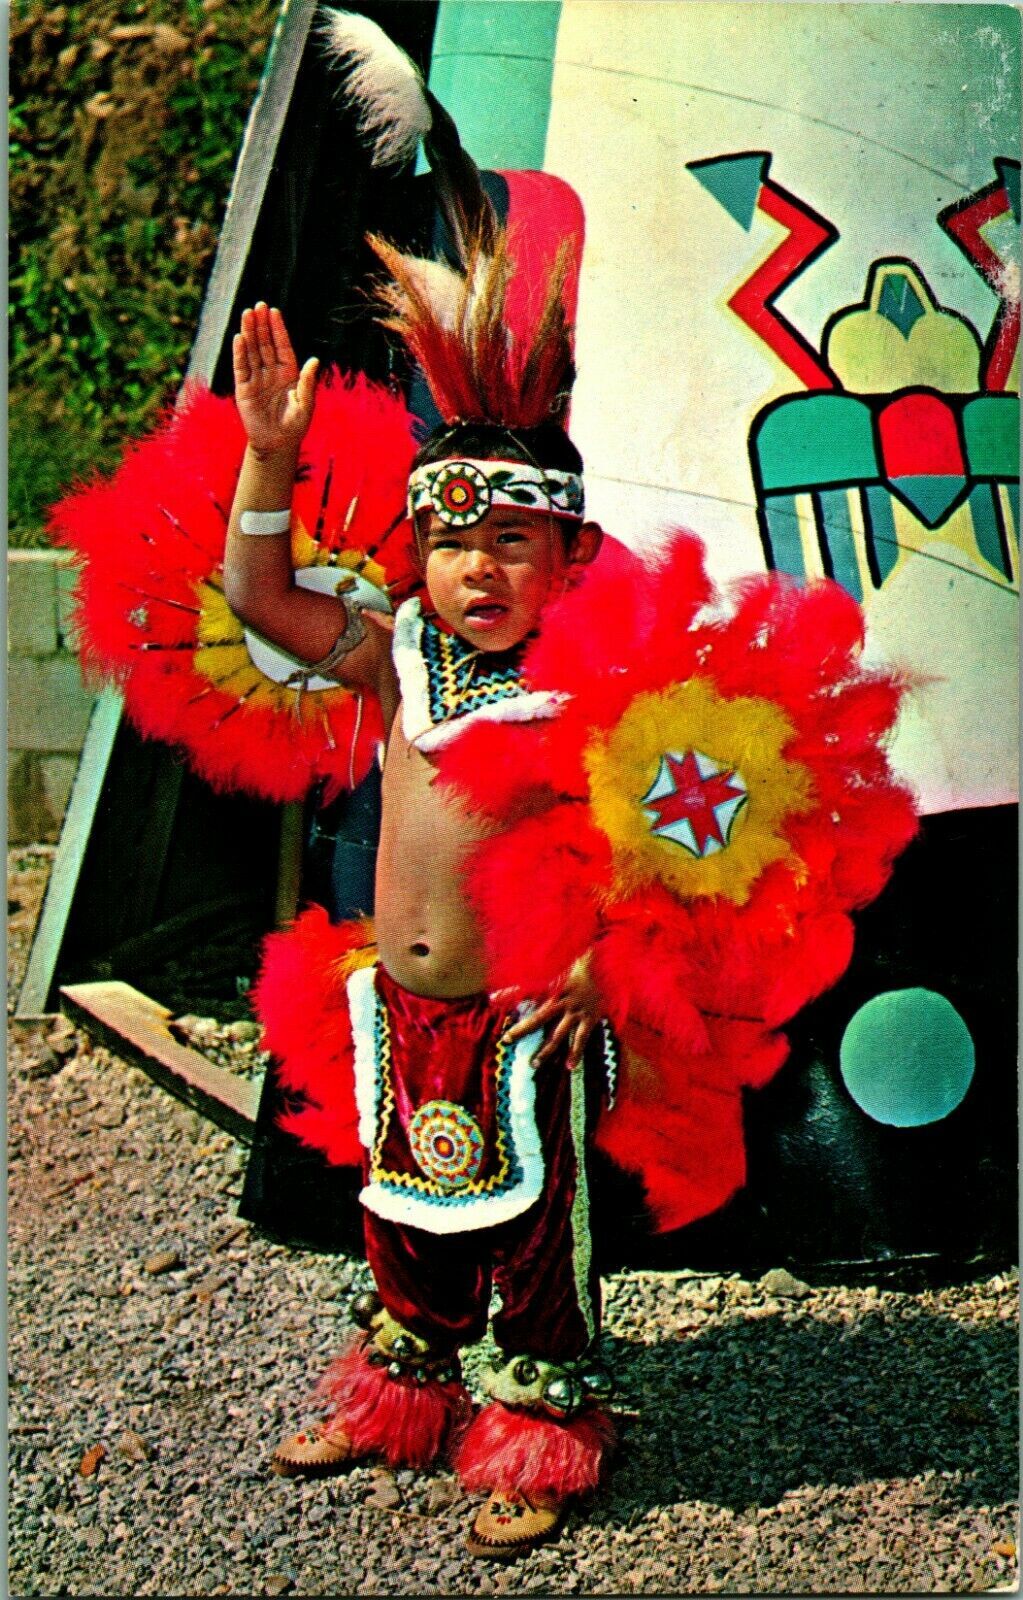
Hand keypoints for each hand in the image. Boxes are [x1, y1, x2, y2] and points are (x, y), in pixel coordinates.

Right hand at [232, 302, 318, 456]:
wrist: (277, 444)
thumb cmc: (295, 426)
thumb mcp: (306, 405)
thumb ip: (308, 382)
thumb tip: (314, 360)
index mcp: (289, 373)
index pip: (282, 346)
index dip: (278, 329)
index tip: (274, 311)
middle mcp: (272, 373)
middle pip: (266, 344)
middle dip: (262, 325)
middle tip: (258, 305)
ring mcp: (257, 379)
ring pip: (252, 351)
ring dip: (249, 333)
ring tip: (247, 314)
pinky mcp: (244, 388)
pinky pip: (241, 367)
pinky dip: (240, 353)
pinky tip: (239, 338)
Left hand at [500, 953, 601, 1071]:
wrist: (611, 963)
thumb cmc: (584, 962)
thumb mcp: (562, 962)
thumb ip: (544, 966)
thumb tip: (517, 967)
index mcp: (553, 985)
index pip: (526, 989)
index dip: (509, 993)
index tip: (492, 998)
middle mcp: (562, 1000)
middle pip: (538, 1018)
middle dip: (521, 1030)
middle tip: (506, 1040)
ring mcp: (576, 1011)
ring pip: (557, 1034)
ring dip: (545, 1050)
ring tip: (533, 1064)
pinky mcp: (590, 1018)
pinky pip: (581, 1039)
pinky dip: (576, 1053)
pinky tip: (570, 1067)